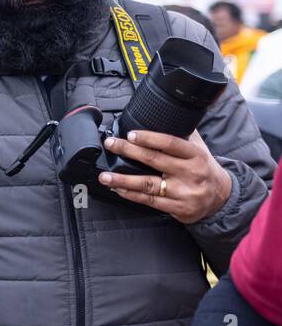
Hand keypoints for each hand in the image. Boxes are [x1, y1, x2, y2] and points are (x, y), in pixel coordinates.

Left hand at [98, 129, 231, 223]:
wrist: (221, 197)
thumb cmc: (204, 168)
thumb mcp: (199, 149)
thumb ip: (182, 133)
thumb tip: (160, 116)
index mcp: (195, 155)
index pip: (171, 143)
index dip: (149, 138)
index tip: (131, 134)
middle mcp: (190, 173)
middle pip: (154, 160)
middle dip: (128, 151)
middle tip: (111, 145)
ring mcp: (184, 192)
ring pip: (148, 184)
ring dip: (123, 180)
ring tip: (105, 176)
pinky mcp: (178, 208)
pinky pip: (150, 201)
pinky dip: (131, 195)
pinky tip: (118, 189)